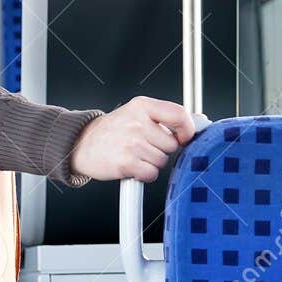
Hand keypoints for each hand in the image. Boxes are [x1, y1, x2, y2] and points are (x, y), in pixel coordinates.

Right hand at [69, 96, 197, 182]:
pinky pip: (151, 173)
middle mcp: (137, 122)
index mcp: (143, 106)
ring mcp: (131, 143)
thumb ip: (165, 117)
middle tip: (144, 147)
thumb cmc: (113, 131)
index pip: (178, 115)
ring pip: (161, 161)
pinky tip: (133, 167)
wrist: (82, 144)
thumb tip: (199, 121)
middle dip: (162, 150)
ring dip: (151, 163)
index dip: (187, 129)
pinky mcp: (126, 163)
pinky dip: (144, 174)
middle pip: (171, 144)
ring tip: (135, 156)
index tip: (184, 137)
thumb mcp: (137, 113)